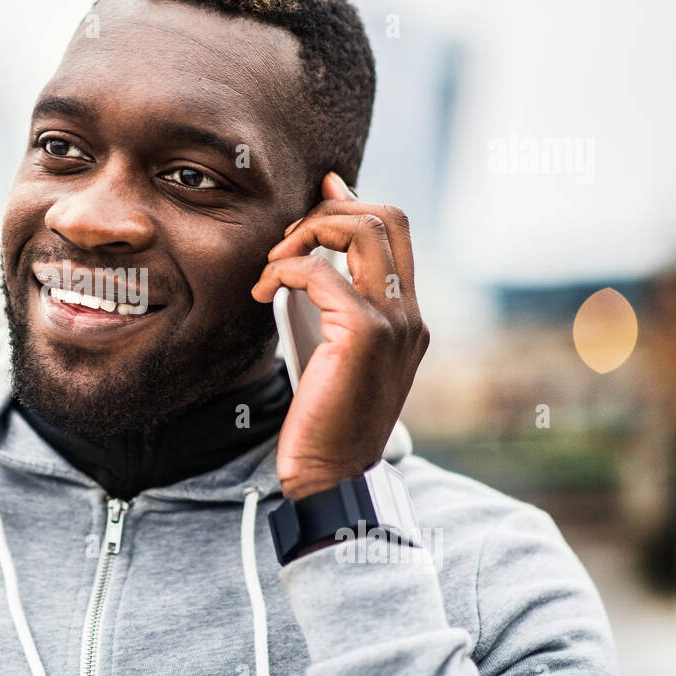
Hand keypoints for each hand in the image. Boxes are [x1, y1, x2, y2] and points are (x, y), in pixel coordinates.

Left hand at [251, 172, 428, 499]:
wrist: (331, 477)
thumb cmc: (323, 418)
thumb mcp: (330, 350)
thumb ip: (327, 304)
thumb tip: (309, 251)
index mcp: (408, 317)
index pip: (394, 230)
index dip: (350, 204)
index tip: (315, 198)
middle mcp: (411, 315)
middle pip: (386, 216)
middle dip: (328, 212)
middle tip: (285, 243)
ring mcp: (395, 323)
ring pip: (362, 230)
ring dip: (307, 233)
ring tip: (274, 264)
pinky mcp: (366, 336)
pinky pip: (322, 273)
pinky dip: (285, 270)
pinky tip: (263, 292)